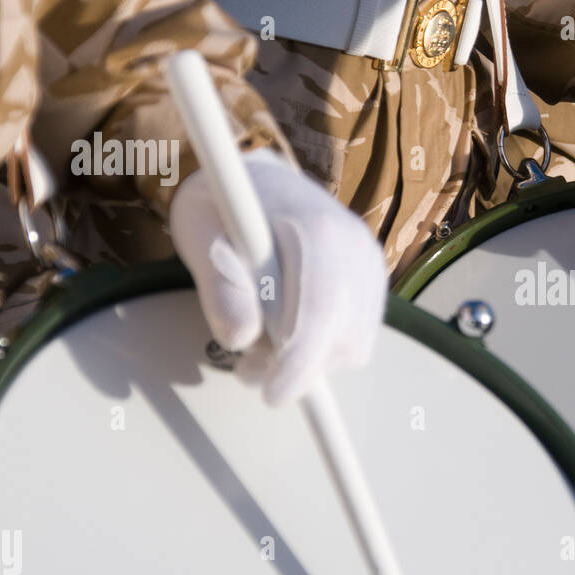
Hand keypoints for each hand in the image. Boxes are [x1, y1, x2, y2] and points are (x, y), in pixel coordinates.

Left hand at [170, 147, 386, 405]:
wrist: (260, 181)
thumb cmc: (222, 208)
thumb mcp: (201, 238)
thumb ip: (220, 287)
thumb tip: (240, 338)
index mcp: (316, 229)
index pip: (321, 310)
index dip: (299, 362)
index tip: (271, 394)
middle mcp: (357, 247)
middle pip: (344, 337)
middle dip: (298, 367)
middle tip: (248, 364)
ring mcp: (372, 264)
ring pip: (354, 346)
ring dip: (310, 360)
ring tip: (266, 340)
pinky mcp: (374, 282)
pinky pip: (358, 338)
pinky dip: (323, 347)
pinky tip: (291, 327)